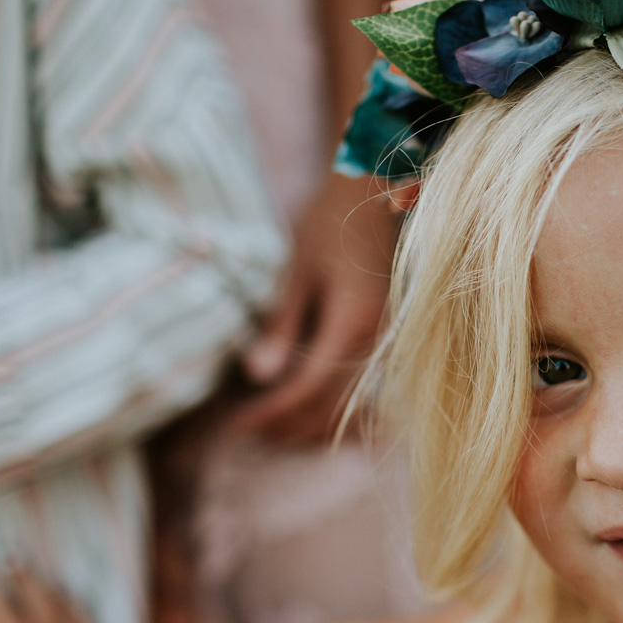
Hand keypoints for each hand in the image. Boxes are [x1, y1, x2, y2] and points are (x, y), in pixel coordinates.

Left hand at [232, 172, 398, 443]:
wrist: (371, 189)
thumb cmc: (328, 221)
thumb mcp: (297, 271)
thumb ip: (282, 326)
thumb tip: (258, 375)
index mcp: (353, 321)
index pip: (307, 385)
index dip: (272, 411)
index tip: (238, 424)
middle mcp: (376, 336)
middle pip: (331, 402)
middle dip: (289, 423)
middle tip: (248, 433)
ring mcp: (385, 336)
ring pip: (348, 397)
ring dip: (309, 418)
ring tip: (271, 426)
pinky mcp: (383, 331)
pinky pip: (356, 379)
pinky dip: (328, 398)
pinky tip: (304, 403)